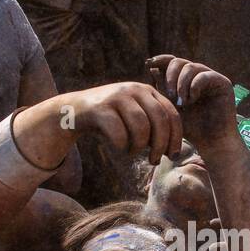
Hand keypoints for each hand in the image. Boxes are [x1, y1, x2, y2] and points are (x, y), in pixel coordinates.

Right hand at [61, 82, 182, 164]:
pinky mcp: (99, 108)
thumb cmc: (110, 120)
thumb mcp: (135, 117)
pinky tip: (119, 148)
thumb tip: (173, 149)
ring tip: (132, 152)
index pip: (171, 114)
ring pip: (141, 127)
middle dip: (160, 145)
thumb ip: (153, 126)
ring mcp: (116, 96)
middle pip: (159, 120)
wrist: (73, 111)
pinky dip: (122, 146)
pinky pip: (119, 133)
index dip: (176, 137)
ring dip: (139, 146)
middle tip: (154, 161)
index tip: (173, 155)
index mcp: (147, 91)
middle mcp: (134, 89)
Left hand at [145, 54, 233, 150]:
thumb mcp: (170, 107)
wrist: (211, 143)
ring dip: (181, 84)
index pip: (171, 61)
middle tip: (170, 95)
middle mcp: (198, 75)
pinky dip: (193, 86)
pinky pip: (204, 75)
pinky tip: (191, 100)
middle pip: (178, 62)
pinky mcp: (223, 83)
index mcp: (185, 79)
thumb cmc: (190, 128)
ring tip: (182, 102)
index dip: (160, 60)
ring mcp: (211, 78)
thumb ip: (162, 89)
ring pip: (190, 67)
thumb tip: (151, 68)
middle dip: (170, 77)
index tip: (148, 64)